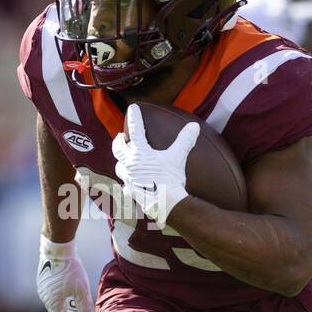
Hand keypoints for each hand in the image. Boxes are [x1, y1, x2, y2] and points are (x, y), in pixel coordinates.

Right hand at [37, 235, 95, 311]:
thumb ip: (85, 306)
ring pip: (56, 305)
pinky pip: (53, 296)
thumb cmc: (69, 269)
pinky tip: (69, 296)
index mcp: (53, 303)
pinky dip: (62, 300)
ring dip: (67, 309)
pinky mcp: (43, 281)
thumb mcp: (81, 289)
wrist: (57, 249)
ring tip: (77, 309)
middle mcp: (45, 298)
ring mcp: (43, 289)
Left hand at [111, 103, 197, 223]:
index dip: (134, 117)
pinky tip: (130, 185)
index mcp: (140, 153)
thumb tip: (194, 126)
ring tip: (125, 161)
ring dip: (121, 162)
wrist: (165, 203)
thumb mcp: (178, 157)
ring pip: (119, 168)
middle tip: (120, 137)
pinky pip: (125, 185)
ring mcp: (129, 179)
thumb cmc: (170, 179)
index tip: (132, 108)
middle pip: (117, 149)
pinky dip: (127, 183)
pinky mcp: (131, 192)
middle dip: (118, 142)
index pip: (135, 130)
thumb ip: (185, 140)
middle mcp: (130, 164)